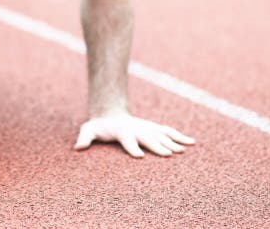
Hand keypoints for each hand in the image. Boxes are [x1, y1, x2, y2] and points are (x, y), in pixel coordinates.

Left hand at [74, 112, 194, 156]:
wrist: (111, 113)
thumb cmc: (99, 126)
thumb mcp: (89, 129)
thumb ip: (84, 137)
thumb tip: (77, 148)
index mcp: (122, 131)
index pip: (127, 140)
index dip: (132, 148)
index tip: (140, 156)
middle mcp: (137, 128)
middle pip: (148, 138)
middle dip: (158, 146)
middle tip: (169, 155)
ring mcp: (147, 127)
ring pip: (162, 134)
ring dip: (173, 142)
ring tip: (184, 150)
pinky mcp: (154, 128)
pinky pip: (169, 132)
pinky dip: (180, 137)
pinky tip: (192, 143)